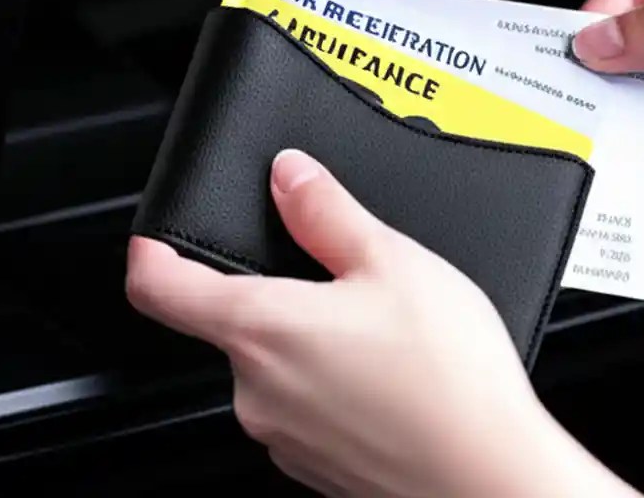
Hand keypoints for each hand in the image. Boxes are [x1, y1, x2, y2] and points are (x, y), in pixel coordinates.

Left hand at [126, 149, 637, 497]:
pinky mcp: (315, 470)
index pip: (159, 287)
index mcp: (261, 329)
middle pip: (237, 326)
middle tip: (350, 289)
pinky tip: (393, 385)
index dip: (151, 253)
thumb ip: (327, 212)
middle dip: (284, 298)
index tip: (156, 239)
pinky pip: (308, 413)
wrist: (492, 477)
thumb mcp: (393, 263)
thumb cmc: (449, 380)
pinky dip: (337, 393)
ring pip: (278, 372)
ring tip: (388, 343)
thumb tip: (290, 176)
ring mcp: (283, 438)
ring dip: (315, 348)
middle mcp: (255, 392)